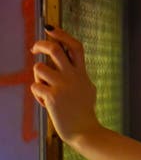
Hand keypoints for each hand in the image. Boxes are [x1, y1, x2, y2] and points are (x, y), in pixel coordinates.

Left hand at [30, 26, 100, 144]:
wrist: (84, 130)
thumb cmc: (84, 111)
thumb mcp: (87, 88)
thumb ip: (77, 75)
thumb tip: (63, 63)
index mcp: (82, 73)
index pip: (75, 46)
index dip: (62, 34)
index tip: (50, 29)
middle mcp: (73, 76)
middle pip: (54, 49)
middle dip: (41, 44)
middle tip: (35, 48)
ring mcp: (63, 86)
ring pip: (39, 68)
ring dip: (38, 78)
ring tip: (45, 90)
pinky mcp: (53, 97)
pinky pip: (35, 86)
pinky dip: (38, 95)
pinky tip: (47, 103)